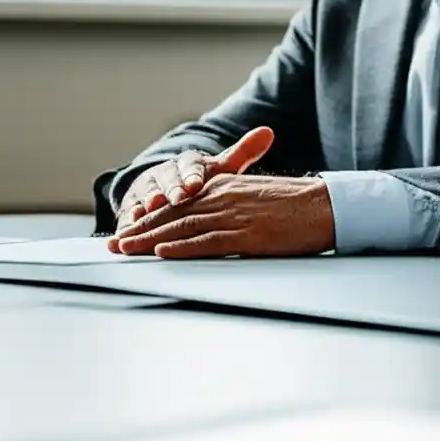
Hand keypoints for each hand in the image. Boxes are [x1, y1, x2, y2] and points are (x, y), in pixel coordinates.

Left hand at [110, 174, 334, 258]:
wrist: (324, 205)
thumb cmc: (293, 204)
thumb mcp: (252, 194)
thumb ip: (227, 202)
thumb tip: (208, 218)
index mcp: (222, 187)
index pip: (177, 203)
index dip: (150, 218)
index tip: (128, 229)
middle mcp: (221, 198)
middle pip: (172, 216)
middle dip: (141, 230)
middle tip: (115, 243)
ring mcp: (232, 216)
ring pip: (182, 228)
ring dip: (150, 240)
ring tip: (127, 249)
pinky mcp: (246, 235)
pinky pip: (207, 241)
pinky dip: (182, 248)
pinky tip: (162, 253)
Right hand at [114, 127, 275, 235]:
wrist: (165, 189)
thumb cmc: (197, 181)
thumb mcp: (220, 169)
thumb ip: (242, 153)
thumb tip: (268, 132)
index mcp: (187, 164)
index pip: (190, 165)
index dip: (192, 174)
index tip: (197, 183)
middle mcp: (165, 174)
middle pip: (167, 179)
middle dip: (171, 189)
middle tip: (177, 198)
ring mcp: (146, 190)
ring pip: (146, 194)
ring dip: (148, 201)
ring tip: (152, 208)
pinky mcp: (131, 207)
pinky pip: (129, 212)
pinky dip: (129, 218)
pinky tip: (130, 224)